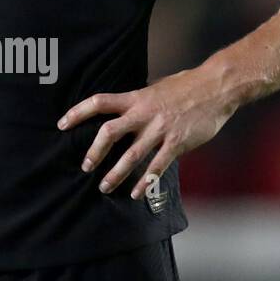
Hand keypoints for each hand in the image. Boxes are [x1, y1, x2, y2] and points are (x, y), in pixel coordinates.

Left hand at [57, 67, 235, 198]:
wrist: (217, 87)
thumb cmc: (187, 86)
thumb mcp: (156, 89)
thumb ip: (140, 102)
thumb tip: (125, 111)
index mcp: (136, 98)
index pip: (99, 102)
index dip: (77, 112)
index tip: (61, 124)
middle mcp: (144, 114)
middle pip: (109, 133)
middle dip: (94, 152)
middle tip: (85, 167)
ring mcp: (160, 129)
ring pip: (131, 156)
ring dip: (115, 174)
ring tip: (104, 187)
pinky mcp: (177, 143)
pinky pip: (156, 167)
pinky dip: (144, 182)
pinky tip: (135, 194)